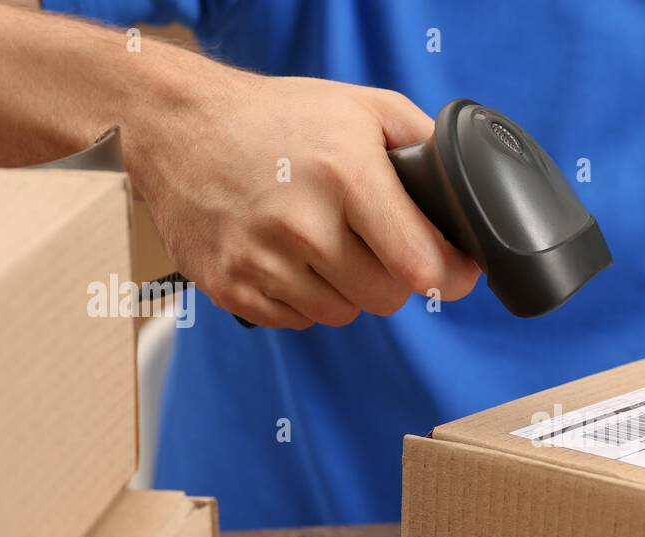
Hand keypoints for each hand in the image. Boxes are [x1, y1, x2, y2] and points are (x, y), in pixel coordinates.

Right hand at [132, 71, 478, 327]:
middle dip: (396, 277)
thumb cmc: (279, 117)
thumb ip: (425, 146)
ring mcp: (262, 260)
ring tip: (327, 243)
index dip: (451, 274)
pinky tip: (292, 257)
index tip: (457, 270)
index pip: (422, 266)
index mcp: (346, 175)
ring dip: (349, 289)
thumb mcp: (364, 108)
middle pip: (387, 298)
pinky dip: (306, 298)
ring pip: (343, 314)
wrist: (177, 124)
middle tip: (379, 245)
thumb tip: (467, 194)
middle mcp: (303, 224)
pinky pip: (299, 321)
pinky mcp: (231, 287)